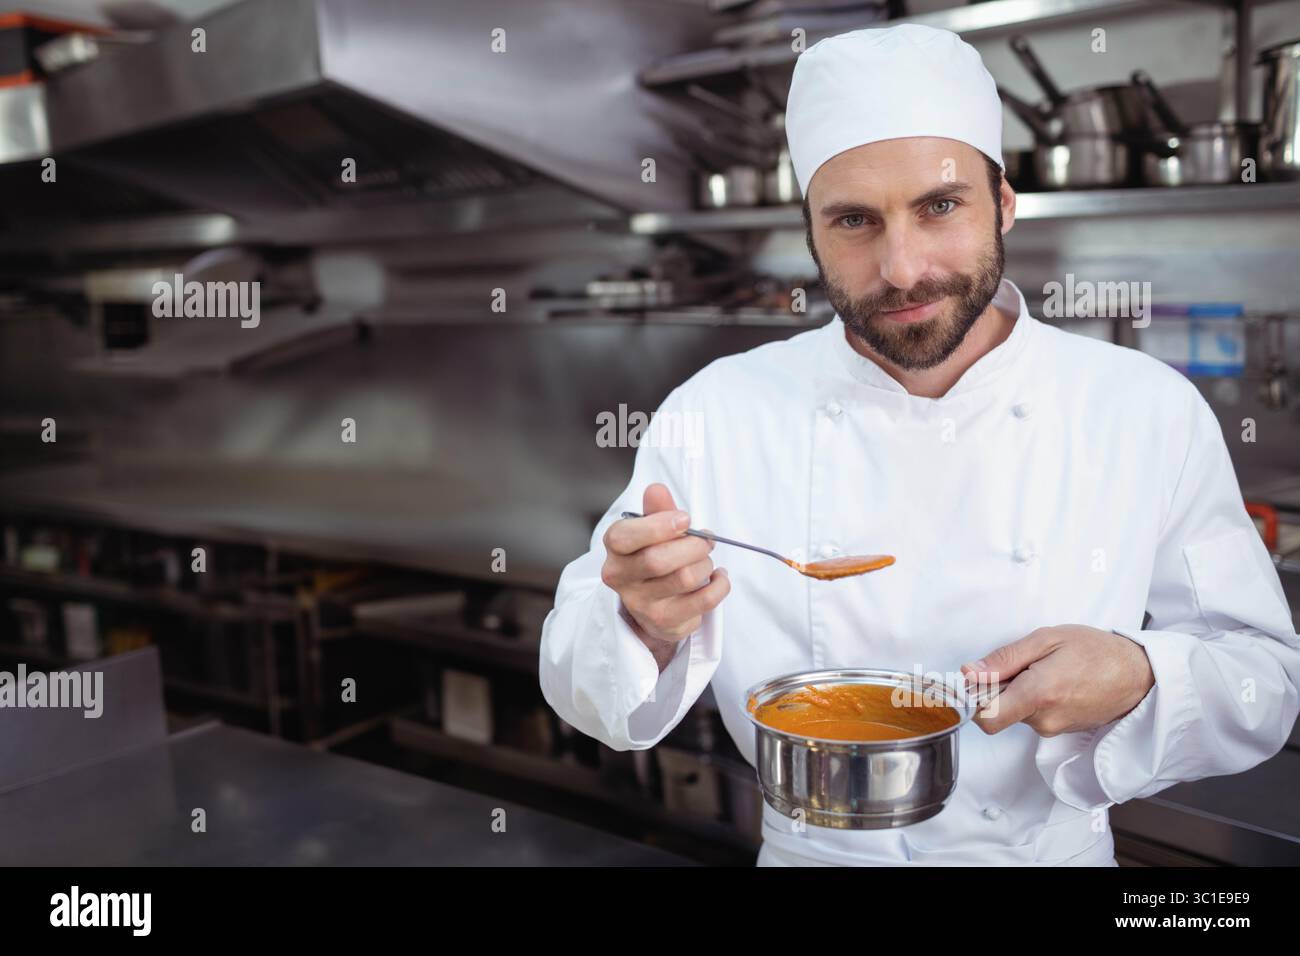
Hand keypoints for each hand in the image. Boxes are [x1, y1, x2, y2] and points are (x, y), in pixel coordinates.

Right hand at [601, 483, 730, 669]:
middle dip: (693, 546)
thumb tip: (656, 490)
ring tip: (706, 561)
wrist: (652, 604)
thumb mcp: (652, 530)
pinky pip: (704, 601)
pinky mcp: (665, 622)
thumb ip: (657, 509)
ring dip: (705, 564)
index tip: (685, 519)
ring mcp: (642, 605)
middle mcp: (621, 578)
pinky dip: (720, 585)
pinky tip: (717, 578)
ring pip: (684, 579)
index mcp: (615, 549)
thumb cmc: (654, 557)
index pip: (625, 537)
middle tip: (706, 541)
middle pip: (658, 560)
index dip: (658, 526)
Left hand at [961, 625, 1154, 736]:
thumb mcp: (1046, 640)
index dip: (973, 699)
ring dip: (1019, 692)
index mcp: (1038, 695)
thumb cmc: (1096, 651)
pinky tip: (1054, 681)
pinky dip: (1034, 699)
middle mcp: (1044, 720)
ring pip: (1016, 712)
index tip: (978, 679)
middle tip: (1023, 664)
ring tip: (1045, 669)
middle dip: (999, 688)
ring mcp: (1053, 729)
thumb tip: (969, 673)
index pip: (985, 718)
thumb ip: (1004, 659)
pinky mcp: (1061, 731)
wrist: (1138, 674)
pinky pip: (1033, 715)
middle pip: (998, 711)